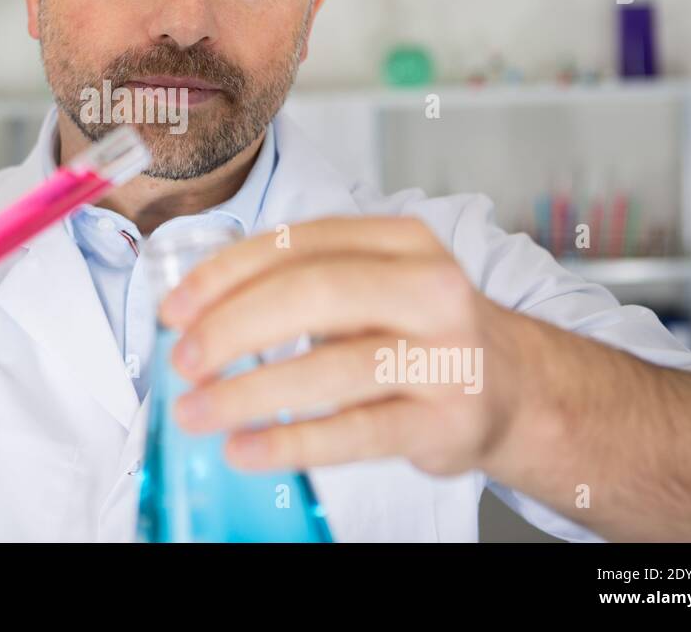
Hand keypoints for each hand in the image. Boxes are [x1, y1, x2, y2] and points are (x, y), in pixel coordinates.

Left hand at [159, 217, 527, 477]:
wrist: (515, 389)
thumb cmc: (418, 331)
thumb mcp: (376, 283)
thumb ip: (301, 281)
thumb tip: (195, 312)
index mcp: (402, 240)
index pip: (299, 244)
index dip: (226, 274)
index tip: (175, 308)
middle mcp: (430, 288)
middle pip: (314, 294)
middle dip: (233, 327)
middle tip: (184, 361)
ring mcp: (444, 355)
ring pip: (331, 368)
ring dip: (248, 393)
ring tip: (196, 412)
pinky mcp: (446, 420)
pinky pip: (356, 433)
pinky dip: (291, 442)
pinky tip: (244, 449)